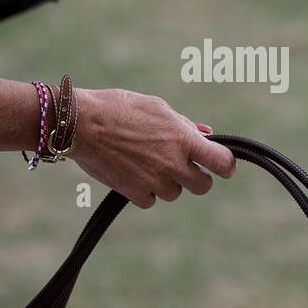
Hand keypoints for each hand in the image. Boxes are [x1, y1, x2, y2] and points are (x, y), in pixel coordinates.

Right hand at [69, 88, 235, 207]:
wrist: (81, 123)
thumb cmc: (119, 107)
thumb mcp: (157, 107)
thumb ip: (184, 125)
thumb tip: (206, 135)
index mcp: (183, 139)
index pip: (222, 162)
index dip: (226, 166)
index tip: (222, 167)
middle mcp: (173, 163)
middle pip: (203, 186)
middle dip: (197, 177)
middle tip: (185, 168)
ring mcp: (154, 180)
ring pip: (174, 193)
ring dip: (167, 182)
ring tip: (147, 162)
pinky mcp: (134, 192)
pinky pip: (150, 200)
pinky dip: (145, 191)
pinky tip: (133, 173)